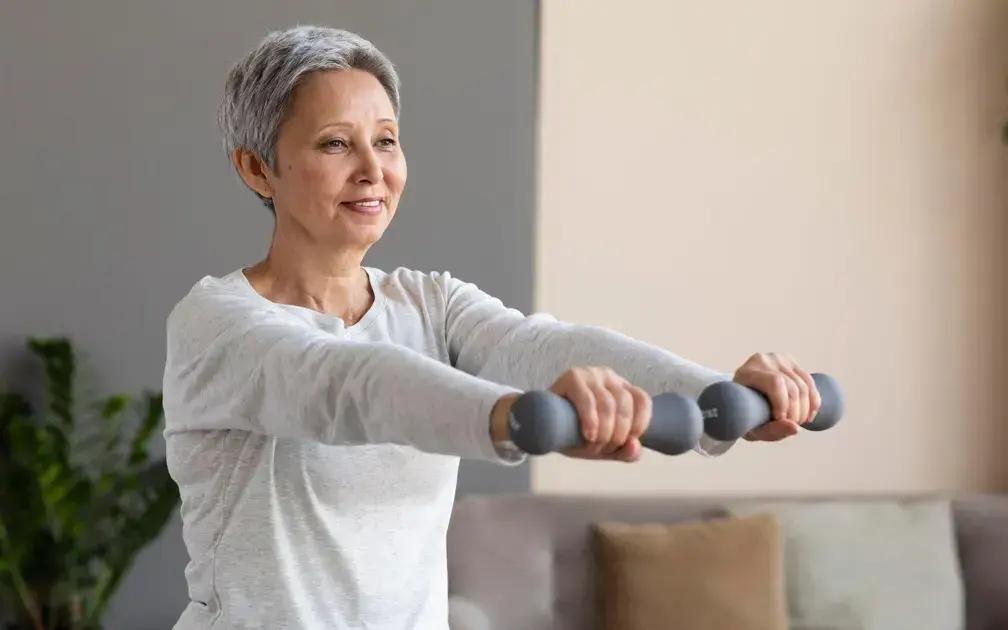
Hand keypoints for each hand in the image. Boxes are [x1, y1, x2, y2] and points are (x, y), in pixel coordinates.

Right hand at [490, 366, 651, 461]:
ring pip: (608, 403)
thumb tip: (636, 446)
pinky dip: (591, 419)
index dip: (641, 421)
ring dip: (604, 431)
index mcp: (620, 389)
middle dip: (618, 433)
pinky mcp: (572, 377)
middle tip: (603, 449)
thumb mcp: (601, 446)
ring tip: (592, 445)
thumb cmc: (573, 432)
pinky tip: (589, 434)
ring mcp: (590, 374)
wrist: (537, 424)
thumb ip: (622, 450)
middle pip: (625, 404)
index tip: (629, 440)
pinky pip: (588, 399)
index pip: (642, 399)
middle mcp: (608, 377)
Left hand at [732, 352, 821, 441]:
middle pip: (791, 386)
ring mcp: (778, 359)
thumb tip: (796, 428)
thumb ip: (772, 430)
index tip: (781, 420)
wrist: (742, 400)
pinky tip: (808, 416)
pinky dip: (813, 402)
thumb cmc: (746, 415)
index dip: (783, 403)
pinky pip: (809, 382)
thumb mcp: (752, 427)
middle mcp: (762, 361)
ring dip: (805, 409)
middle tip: (791, 425)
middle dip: (795, 411)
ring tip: (797, 422)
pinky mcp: (790, 362)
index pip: (774, 382)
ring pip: (803, 386)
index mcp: (746, 373)